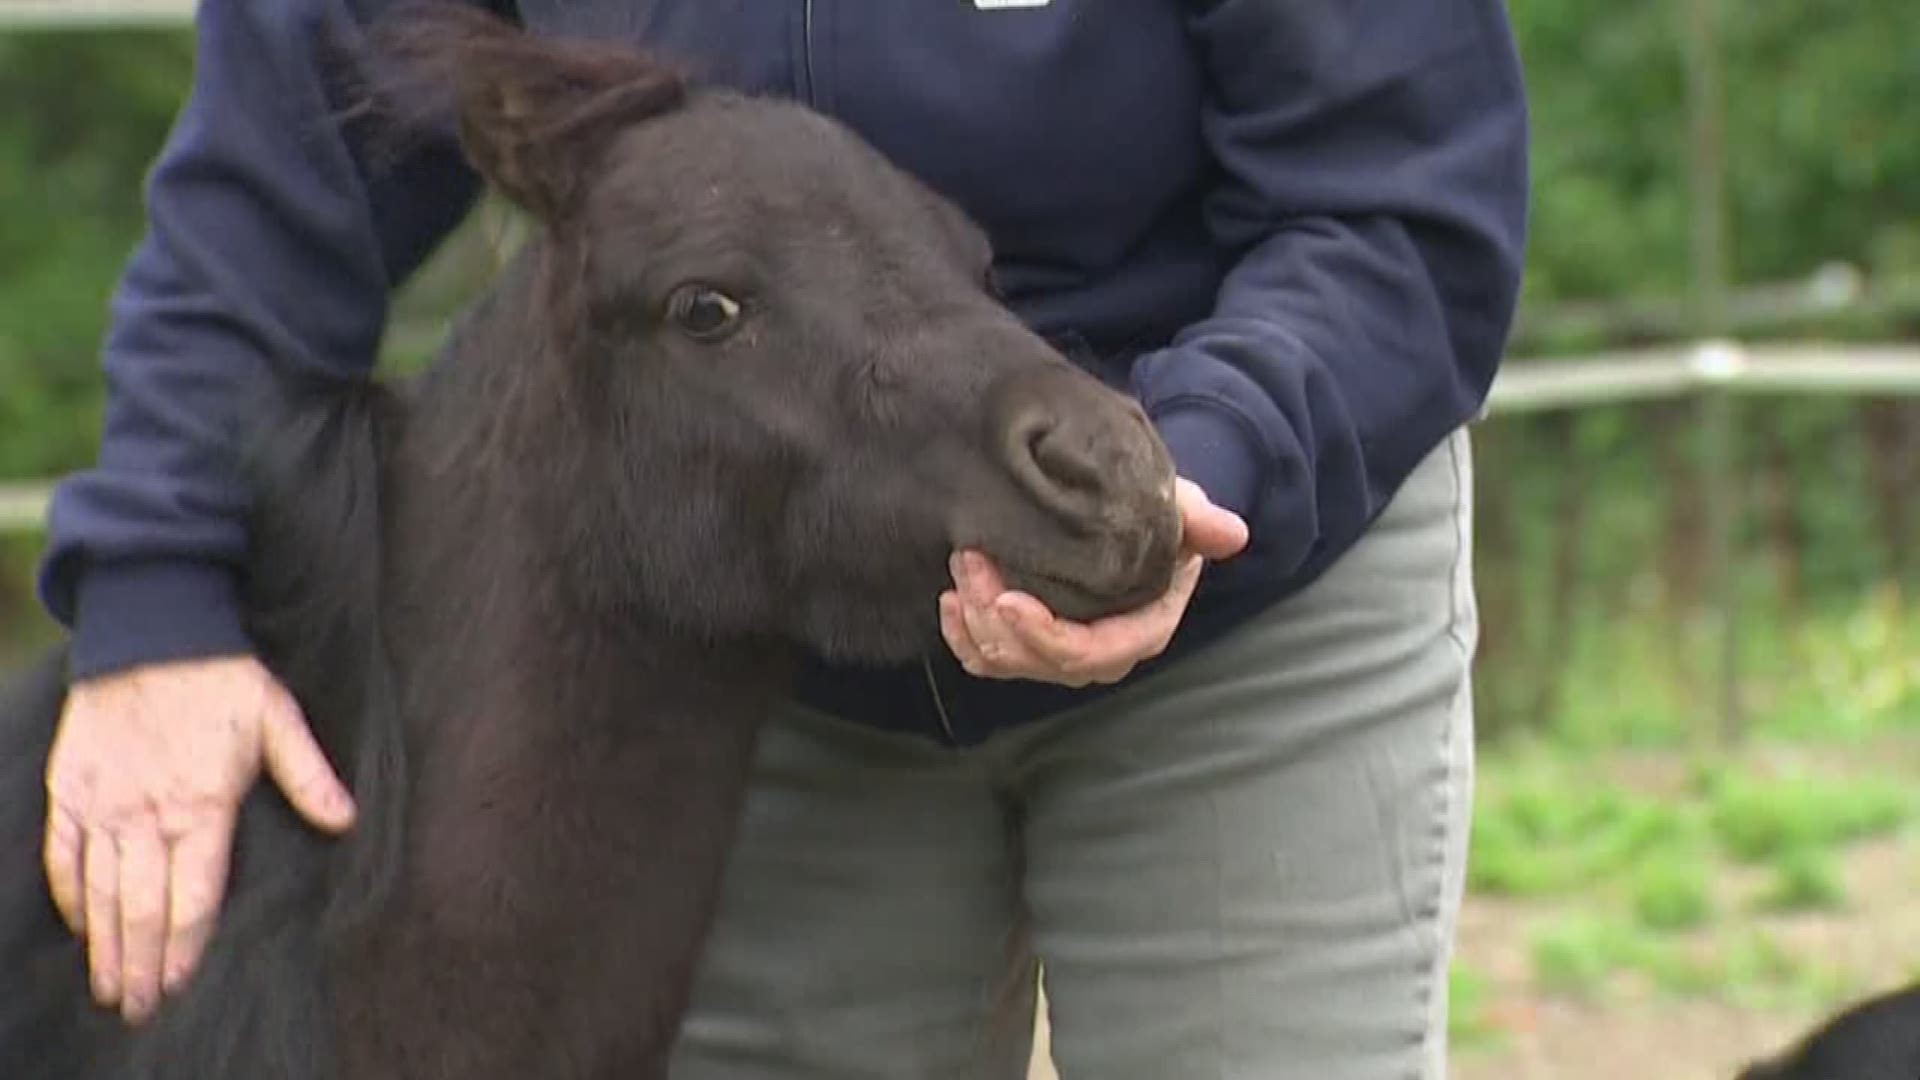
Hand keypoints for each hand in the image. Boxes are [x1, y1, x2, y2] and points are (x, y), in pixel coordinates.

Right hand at [42, 655, 354, 1023]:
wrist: (151, 629)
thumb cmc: (223, 677)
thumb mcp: (278, 719)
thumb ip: (309, 775)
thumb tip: (347, 820)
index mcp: (202, 804)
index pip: (193, 894)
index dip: (186, 945)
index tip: (180, 984)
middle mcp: (148, 814)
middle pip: (142, 907)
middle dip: (140, 964)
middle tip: (139, 1009)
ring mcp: (104, 804)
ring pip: (101, 892)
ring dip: (104, 945)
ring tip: (108, 988)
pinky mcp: (70, 788)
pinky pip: (62, 855)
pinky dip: (68, 895)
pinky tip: (77, 927)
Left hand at [939, 478, 1248, 687]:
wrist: (1126, 514)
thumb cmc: (1155, 513)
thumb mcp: (1181, 509)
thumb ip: (1200, 521)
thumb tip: (1232, 533)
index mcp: (1140, 630)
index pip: (1090, 653)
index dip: (1045, 637)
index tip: (1006, 599)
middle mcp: (1099, 653)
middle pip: (1039, 661)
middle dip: (995, 618)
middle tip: (969, 557)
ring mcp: (1059, 652)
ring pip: (1007, 659)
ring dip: (974, 619)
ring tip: (960, 561)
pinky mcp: (1025, 643)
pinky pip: (986, 658)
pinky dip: (961, 637)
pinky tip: (947, 601)